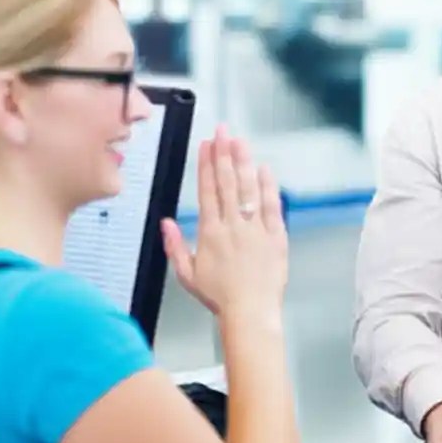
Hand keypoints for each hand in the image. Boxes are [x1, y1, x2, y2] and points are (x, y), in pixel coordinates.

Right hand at [160, 124, 288, 317]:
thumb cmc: (221, 297)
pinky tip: (264, 169)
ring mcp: (255, 229)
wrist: (251, 312)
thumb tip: (165, 223)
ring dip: (243, 162)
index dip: (206, 165)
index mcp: (210, 233)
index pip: (207, 191)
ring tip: (239, 141)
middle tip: (222, 131)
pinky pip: (271, 207)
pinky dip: (268, 187)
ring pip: (247, 189)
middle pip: (227, 183)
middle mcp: (232, 226)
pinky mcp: (276, 236)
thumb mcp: (188, 274)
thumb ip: (175, 246)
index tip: (206, 145)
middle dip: (224, 153)